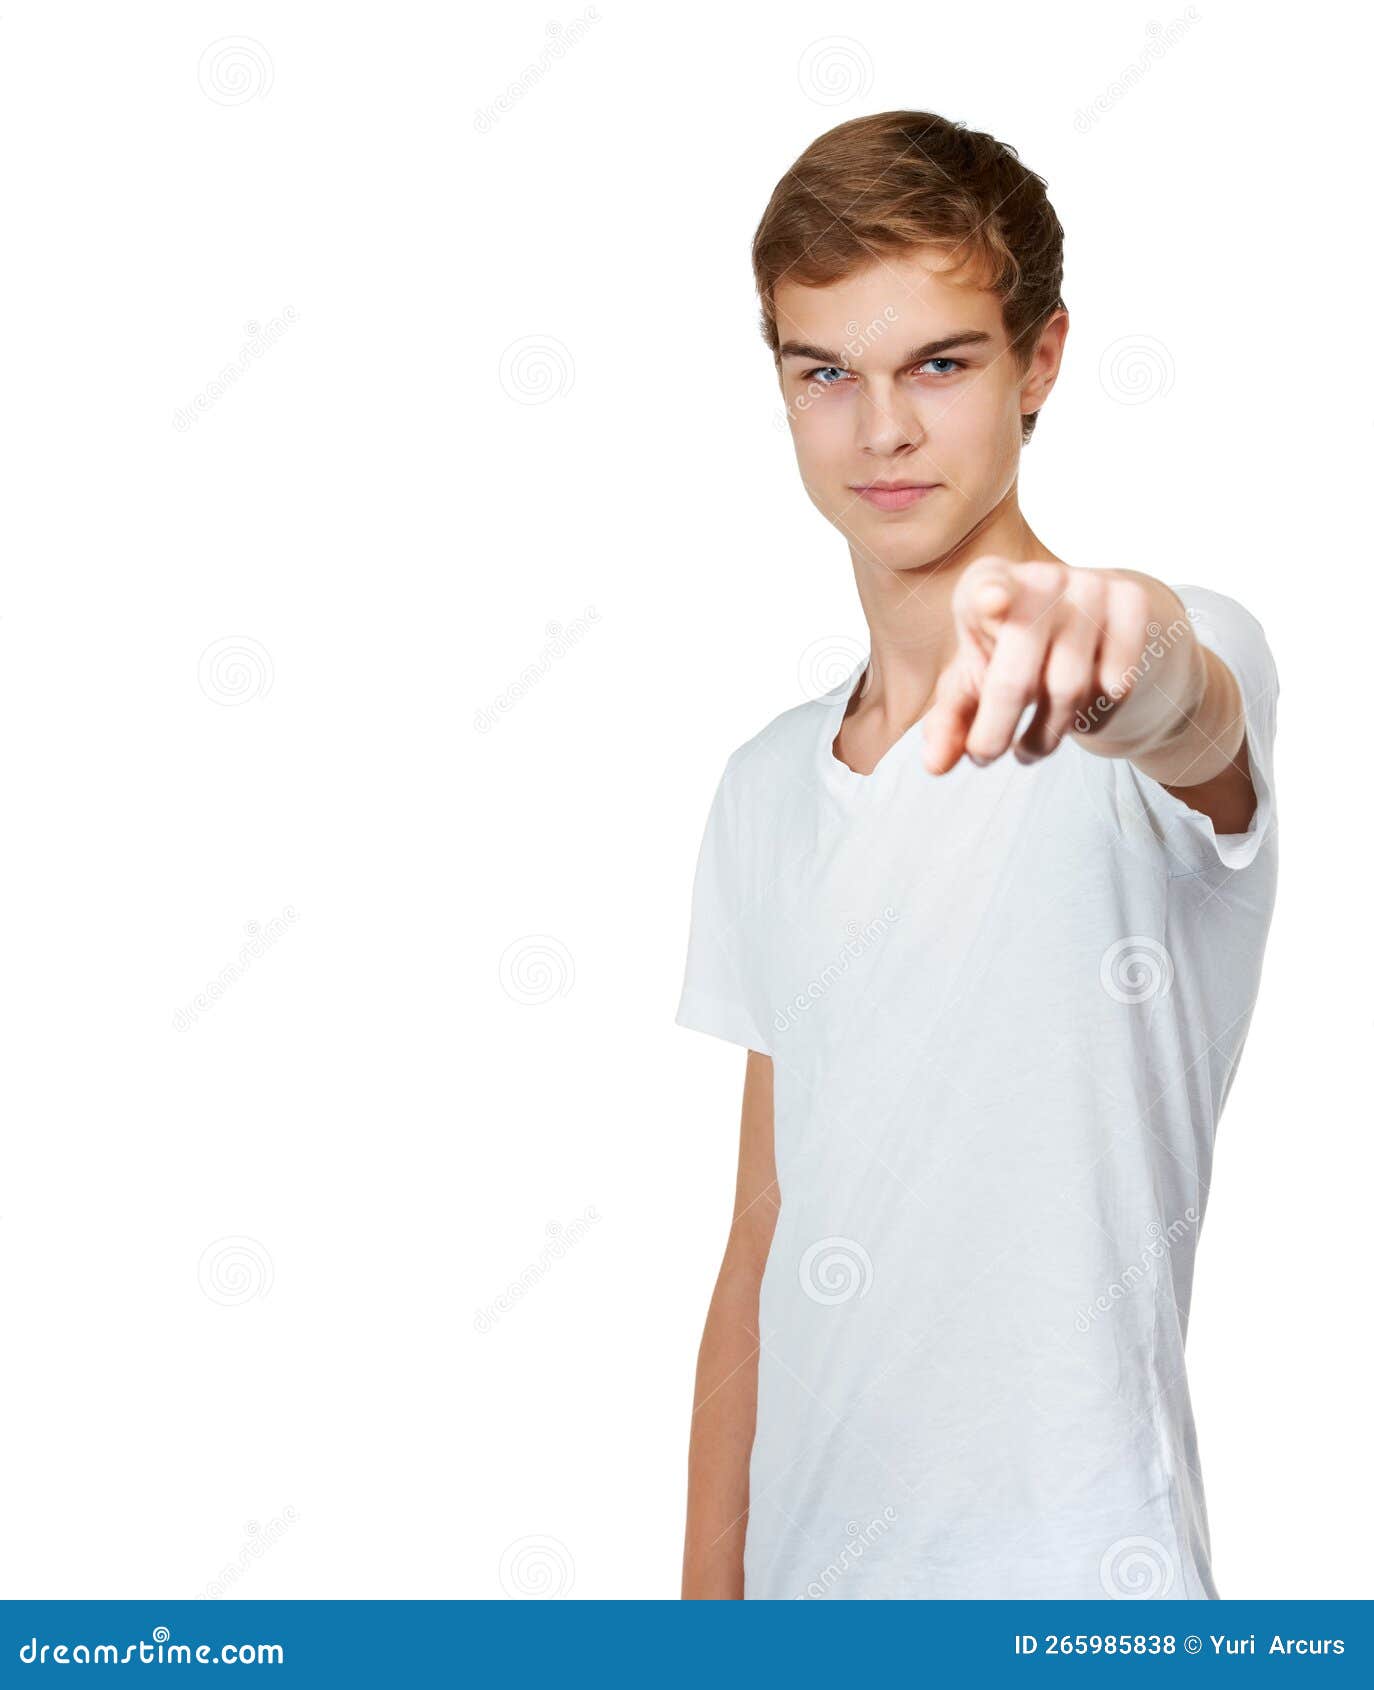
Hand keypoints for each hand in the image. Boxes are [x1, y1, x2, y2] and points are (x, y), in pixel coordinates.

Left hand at [920, 558, 1186, 775]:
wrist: (1090, 623)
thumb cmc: (1011, 656)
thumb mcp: (973, 684)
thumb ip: (949, 721)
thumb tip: (935, 766)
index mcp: (984, 585)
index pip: (985, 589)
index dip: (989, 597)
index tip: (991, 603)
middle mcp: (1039, 577)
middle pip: (1018, 674)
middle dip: (995, 728)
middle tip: (985, 758)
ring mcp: (1089, 585)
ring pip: (1069, 689)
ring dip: (1045, 735)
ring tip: (1030, 747)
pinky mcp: (1132, 600)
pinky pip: (1118, 685)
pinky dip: (1096, 718)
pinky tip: (1080, 719)